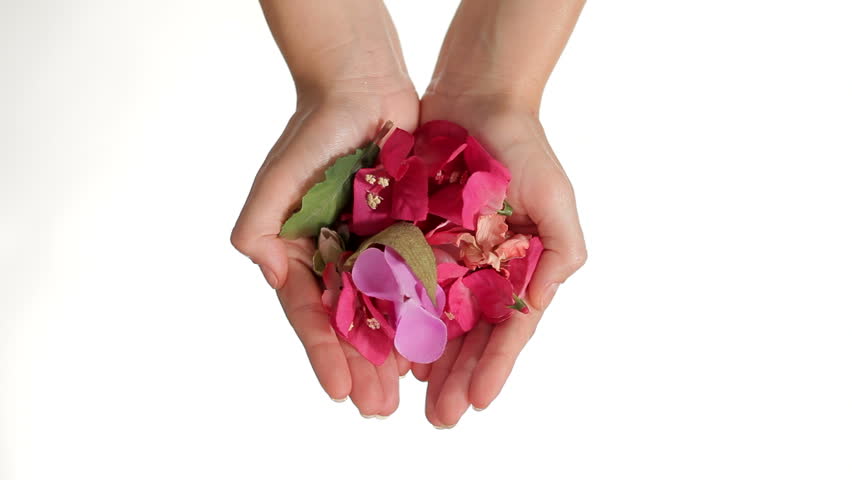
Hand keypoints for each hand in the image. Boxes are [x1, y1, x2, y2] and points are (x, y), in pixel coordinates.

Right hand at [231, 83, 418, 415]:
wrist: (363, 83)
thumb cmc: (314, 128)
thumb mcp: (277, 179)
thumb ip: (259, 226)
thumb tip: (271, 274)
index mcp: (302, 252)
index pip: (311, 314)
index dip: (323, 355)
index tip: (340, 393)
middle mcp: (337, 257)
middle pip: (350, 324)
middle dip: (362, 368)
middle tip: (379, 409)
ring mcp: (374, 247)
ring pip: (387, 310)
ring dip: (396, 351)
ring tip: (409, 391)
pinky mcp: (409, 232)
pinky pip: (419, 278)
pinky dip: (425, 310)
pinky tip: (438, 342)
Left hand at [412, 92, 586, 426]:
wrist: (477, 99)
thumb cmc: (525, 149)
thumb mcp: (557, 202)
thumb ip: (559, 256)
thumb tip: (537, 309)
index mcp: (514, 272)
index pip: (505, 331)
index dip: (493, 368)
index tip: (475, 403)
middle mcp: (477, 273)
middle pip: (464, 337)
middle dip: (452, 377)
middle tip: (438, 419)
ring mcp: (441, 259)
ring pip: (429, 319)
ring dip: (421, 358)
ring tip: (406, 394)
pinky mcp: (407, 238)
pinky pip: (396, 282)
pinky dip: (391, 314)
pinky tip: (383, 343)